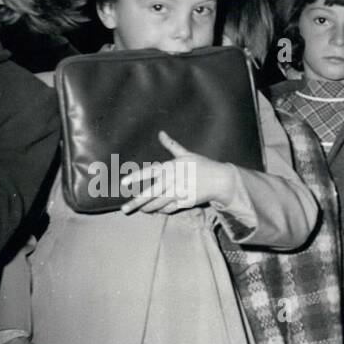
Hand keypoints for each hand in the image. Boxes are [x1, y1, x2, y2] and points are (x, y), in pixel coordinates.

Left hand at [119, 131, 235, 214]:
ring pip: (158, 204)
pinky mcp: (185, 203)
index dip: (135, 178)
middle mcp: (173, 181)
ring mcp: (178, 193)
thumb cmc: (203, 165)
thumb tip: (161, 133)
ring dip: (147, 208)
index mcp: (171, 167)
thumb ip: (171, 145)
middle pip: (150, 194)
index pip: (149, 172)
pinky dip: (161, 210)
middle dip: (136, 202)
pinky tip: (156, 211)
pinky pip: (169, 208)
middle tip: (124, 209)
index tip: (123, 184)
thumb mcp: (187, 154)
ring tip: (139, 210)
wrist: (219, 180)